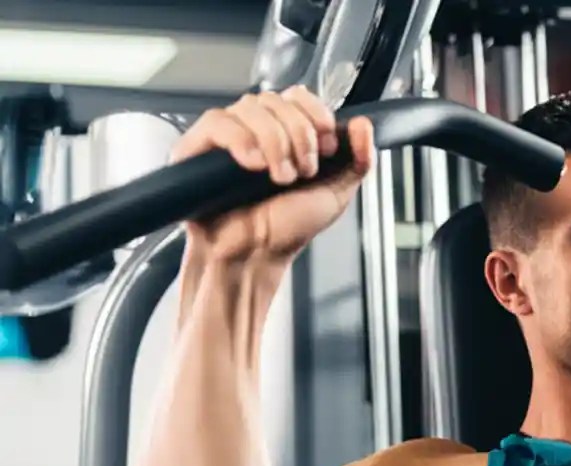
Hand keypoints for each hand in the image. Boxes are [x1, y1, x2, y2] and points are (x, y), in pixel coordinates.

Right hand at [171, 86, 375, 263]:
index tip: (326, 147)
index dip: (316, 114)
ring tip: (278, 178)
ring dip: (274, 142)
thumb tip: (364, 125)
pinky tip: (253, 165)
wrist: (256, 255)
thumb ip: (358, 160)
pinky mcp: (197, 147)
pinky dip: (241, 140)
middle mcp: (256, 129)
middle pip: (276, 99)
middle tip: (302, 172)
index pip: (298, 95)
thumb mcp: (336, 193)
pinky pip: (218, 122)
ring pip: (250, 107)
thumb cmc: (288, 228)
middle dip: (299, 135)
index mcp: (287, 133)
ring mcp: (227, 136)